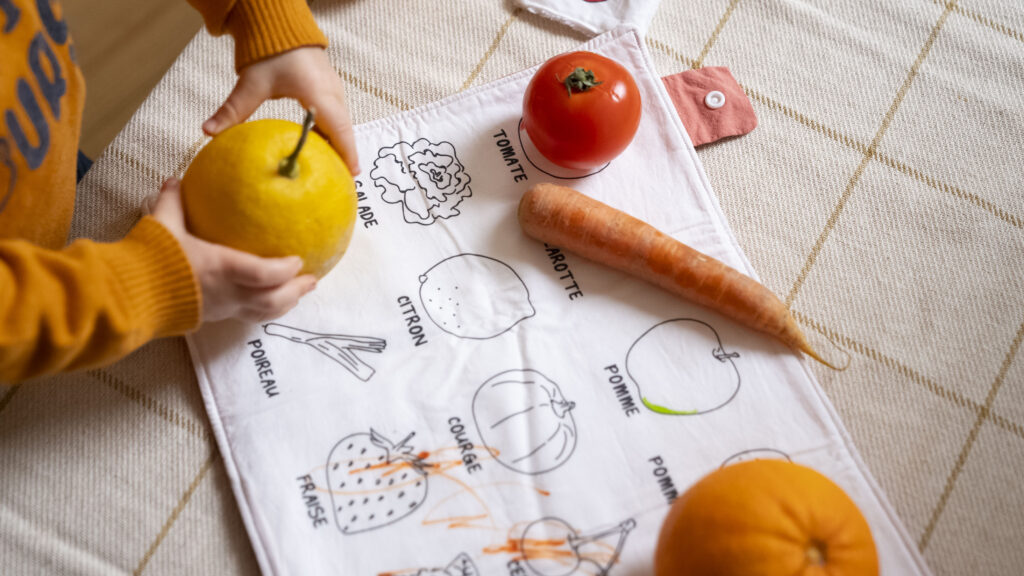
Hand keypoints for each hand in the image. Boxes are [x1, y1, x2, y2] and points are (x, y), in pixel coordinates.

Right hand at [150, 179, 316, 322]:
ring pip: (262, 313)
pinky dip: (264, 309)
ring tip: (300, 294)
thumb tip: (176, 179)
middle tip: (313, 280)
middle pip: (272, 300)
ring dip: (285, 304)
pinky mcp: (213, 317)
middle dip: (296, 291)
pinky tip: (269, 301)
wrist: (125, 296)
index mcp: (221, 268)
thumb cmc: (147, 260)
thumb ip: (173, 201)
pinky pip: (247, 316)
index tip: (299, 260)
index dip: (285, 270)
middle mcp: (227, 292)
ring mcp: (222, 308)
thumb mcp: (162, 225)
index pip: (264, 274)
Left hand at [202, 46, 359, 174]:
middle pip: (344, 130)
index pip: (339, 129)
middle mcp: (332, 93)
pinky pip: (337, 115)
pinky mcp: (329, 88)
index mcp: (318, 94)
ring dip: (339, 143)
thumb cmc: (270, 52)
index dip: (347, 154)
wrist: (281, 26)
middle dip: (345, 154)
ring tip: (333, 167)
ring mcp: (334, 89)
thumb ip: (233, 110)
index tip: (351, 175)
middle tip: (342, 179)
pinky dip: (334, 132)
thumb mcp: (251, 83)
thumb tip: (208, 131)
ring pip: (342, 123)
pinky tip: (321, 145)